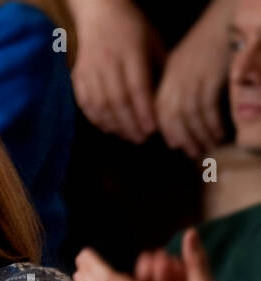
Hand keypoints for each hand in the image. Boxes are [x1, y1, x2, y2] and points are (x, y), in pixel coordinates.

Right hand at [70, 0, 160, 142]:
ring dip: (113, 125)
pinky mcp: (78, 76)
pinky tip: (106, 127)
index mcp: (131, 53)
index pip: (138, 88)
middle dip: (130, 123)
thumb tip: (164, 101)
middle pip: (118, 100)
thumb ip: (158, 70)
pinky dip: (95, 118)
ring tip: (126, 136)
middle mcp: (109, 62)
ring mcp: (90, 70)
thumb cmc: (133, 28)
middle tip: (141, 139)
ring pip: (100, 104)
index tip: (152, 129)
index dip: (144, 111)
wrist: (100, 13)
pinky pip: (84, 102)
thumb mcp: (153, 43)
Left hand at [154, 2, 231, 156]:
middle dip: (183, 137)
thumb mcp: (184, 66)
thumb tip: (178, 117)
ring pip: (190, 115)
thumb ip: (177, 88)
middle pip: (173, 116)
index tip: (174, 145)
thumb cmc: (206, 46)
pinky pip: (207, 108)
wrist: (225, 22)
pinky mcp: (210, 77)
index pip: (160, 109)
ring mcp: (192, 77)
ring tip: (207, 146)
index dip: (167, 130)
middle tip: (192, 152)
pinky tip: (218, 133)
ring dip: (199, 134)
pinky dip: (212, 124)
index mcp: (167, 76)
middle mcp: (175, 78)